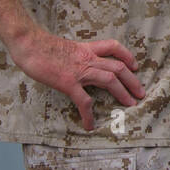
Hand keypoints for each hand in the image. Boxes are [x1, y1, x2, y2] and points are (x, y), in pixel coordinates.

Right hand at [8, 28, 143, 130]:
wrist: (29, 44)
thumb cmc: (40, 46)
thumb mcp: (63, 47)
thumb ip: (73, 55)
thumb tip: (73, 63)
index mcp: (85, 49)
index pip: (113, 47)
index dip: (127, 55)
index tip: (134, 65)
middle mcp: (87, 58)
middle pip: (118, 66)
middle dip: (132, 80)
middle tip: (140, 93)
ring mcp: (79, 71)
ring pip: (109, 80)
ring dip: (122, 93)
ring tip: (130, 105)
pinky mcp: (68, 82)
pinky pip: (83, 101)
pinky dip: (89, 114)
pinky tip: (90, 125)